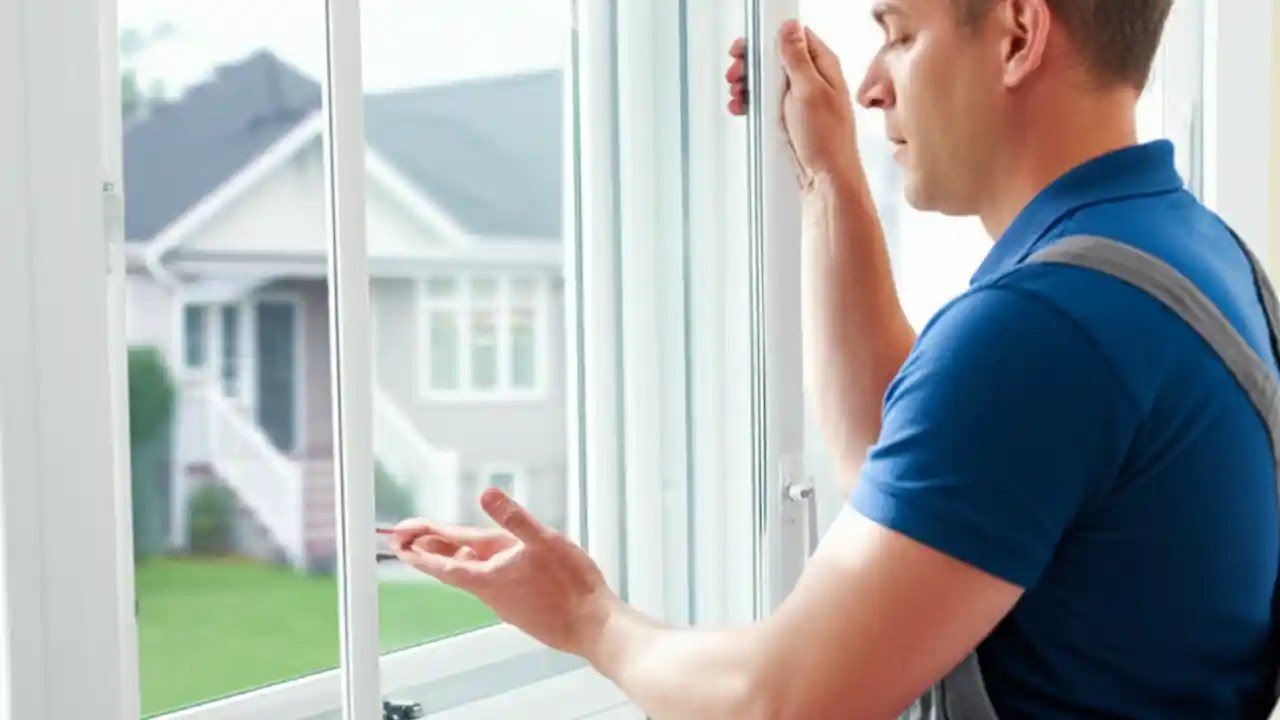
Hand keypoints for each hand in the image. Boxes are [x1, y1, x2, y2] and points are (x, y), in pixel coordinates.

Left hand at [390, 489, 617, 656]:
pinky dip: (477, 568)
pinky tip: (488, 561)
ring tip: (439, 544)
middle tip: (404, 539)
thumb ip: (514, 518)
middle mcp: (491, 590)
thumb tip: (486, 494)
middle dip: (426, 550)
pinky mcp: (519, 607)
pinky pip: (488, 583)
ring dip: (451, 559)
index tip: (398, 539)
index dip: (419, 547)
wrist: (591, 628)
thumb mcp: (545, 542)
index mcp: (490, 574)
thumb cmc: (571, 587)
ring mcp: (504, 601)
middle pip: (450, 568)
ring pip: (470, 575)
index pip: (443, 560)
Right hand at [726, 21, 859, 190]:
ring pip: (767, 79)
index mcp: (823, 66)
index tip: (747, 48)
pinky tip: (741, 107)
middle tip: (737, 73)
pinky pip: (765, 101)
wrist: (825, 179)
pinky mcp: (789, 116)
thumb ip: (797, 58)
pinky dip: (750, 102)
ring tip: (737, 93)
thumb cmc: (827, 140)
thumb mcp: (809, 91)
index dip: (768, 38)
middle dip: (752, 64)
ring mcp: (799, 98)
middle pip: (775, 57)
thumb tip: (790, 28)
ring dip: (747, 84)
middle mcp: (812, 79)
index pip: (794, 36)